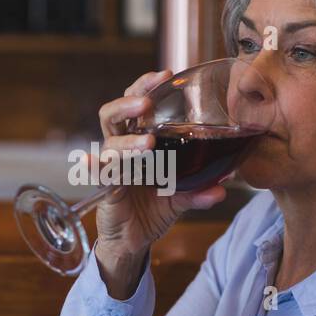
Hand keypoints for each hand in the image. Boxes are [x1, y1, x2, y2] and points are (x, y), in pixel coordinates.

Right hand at [92, 69, 226, 297]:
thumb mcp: (182, 198)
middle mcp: (122, 149)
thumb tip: (224, 186)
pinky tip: (92, 161)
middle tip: (147, 101)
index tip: (165, 74)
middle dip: (129, 102)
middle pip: (115, 114)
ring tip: (147, 144)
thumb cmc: (154, 209)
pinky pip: (99, 174)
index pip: (137, 105)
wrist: (134, 240)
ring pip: (110, 142)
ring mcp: (112, 167)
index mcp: (140, 142)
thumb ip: (200, 190)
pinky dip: (95, 166)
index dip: (146, 86)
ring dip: (127, 141)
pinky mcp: (105, 188)